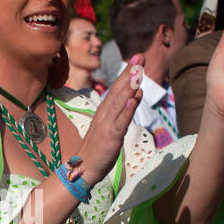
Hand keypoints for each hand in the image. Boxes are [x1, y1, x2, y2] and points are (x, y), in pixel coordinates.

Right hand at [77, 55, 142, 183]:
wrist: (83, 167)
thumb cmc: (99, 147)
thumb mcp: (113, 125)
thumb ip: (125, 110)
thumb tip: (137, 93)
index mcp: (105, 110)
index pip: (117, 87)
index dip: (127, 72)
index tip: (137, 57)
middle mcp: (105, 114)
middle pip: (118, 90)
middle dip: (130, 73)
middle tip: (140, 56)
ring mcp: (107, 125)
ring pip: (120, 103)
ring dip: (129, 86)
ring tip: (138, 72)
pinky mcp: (111, 137)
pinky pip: (120, 122)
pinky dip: (127, 110)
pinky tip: (133, 99)